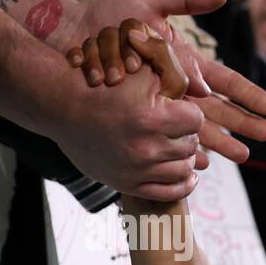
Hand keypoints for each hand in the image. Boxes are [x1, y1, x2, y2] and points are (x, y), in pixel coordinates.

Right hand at [45, 38, 202, 200]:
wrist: (61, 106)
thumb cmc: (103, 83)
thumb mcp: (139, 71)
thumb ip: (174, 74)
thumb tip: (204, 91)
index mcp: (152, 118)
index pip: (196, 120)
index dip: (190, 112)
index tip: (180, 110)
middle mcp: (146, 148)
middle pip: (191, 145)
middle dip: (186, 133)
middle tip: (176, 127)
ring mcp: (137, 169)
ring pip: (184, 169)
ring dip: (186, 156)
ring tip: (178, 146)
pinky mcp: (127, 184)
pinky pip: (169, 193)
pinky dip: (184, 184)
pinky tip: (188, 173)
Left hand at [62, 0, 265, 161]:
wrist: (72, 40)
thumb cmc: (109, 20)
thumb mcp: (151, 3)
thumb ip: (186, 0)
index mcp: (185, 60)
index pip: (225, 80)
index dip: (247, 93)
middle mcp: (178, 85)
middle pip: (220, 108)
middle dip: (244, 122)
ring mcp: (162, 103)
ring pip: (201, 127)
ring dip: (224, 142)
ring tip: (245, 156)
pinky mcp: (145, 117)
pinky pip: (171, 138)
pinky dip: (188, 150)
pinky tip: (203, 162)